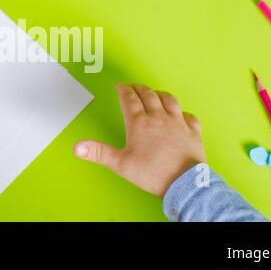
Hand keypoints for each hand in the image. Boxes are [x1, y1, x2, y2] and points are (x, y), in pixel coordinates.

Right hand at [73, 84, 204, 197]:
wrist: (185, 183)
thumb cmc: (153, 174)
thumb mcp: (121, 164)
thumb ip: (99, 153)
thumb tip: (77, 148)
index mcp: (139, 123)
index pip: (129, 99)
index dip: (123, 90)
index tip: (120, 86)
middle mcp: (159, 118)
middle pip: (148, 95)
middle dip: (139, 88)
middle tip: (133, 86)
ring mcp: (178, 123)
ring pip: (169, 100)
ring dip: (160, 94)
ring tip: (155, 93)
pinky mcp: (193, 132)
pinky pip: (189, 116)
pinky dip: (183, 112)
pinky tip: (181, 114)